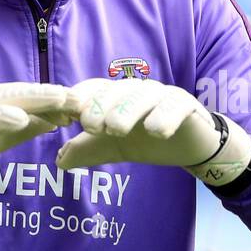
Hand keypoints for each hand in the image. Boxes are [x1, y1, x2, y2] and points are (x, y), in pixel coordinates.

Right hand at [0, 82, 77, 210]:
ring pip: (6, 100)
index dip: (58, 100)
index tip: (86, 104)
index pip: (31, 97)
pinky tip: (20, 119)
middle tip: (82, 99)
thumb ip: (24, 129)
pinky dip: (0, 117)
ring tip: (60, 101)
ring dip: (35, 100)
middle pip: (23, 94)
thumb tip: (55, 121)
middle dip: (54, 96)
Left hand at [55, 78, 250, 185]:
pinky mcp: (186, 105)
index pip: (93, 90)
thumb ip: (88, 150)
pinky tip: (157, 131)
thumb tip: (59, 161)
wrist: (191, 146)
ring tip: (115, 130)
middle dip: (100, 106)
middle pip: (116, 91)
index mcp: (117, 96)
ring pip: (143, 96)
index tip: (63, 119)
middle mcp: (138, 90)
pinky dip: (165, 117)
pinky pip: (175, 106)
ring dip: (127, 110)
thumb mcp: (114, 148)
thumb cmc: (149, 141)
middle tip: (91, 127)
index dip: (77, 100)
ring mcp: (163, 95)